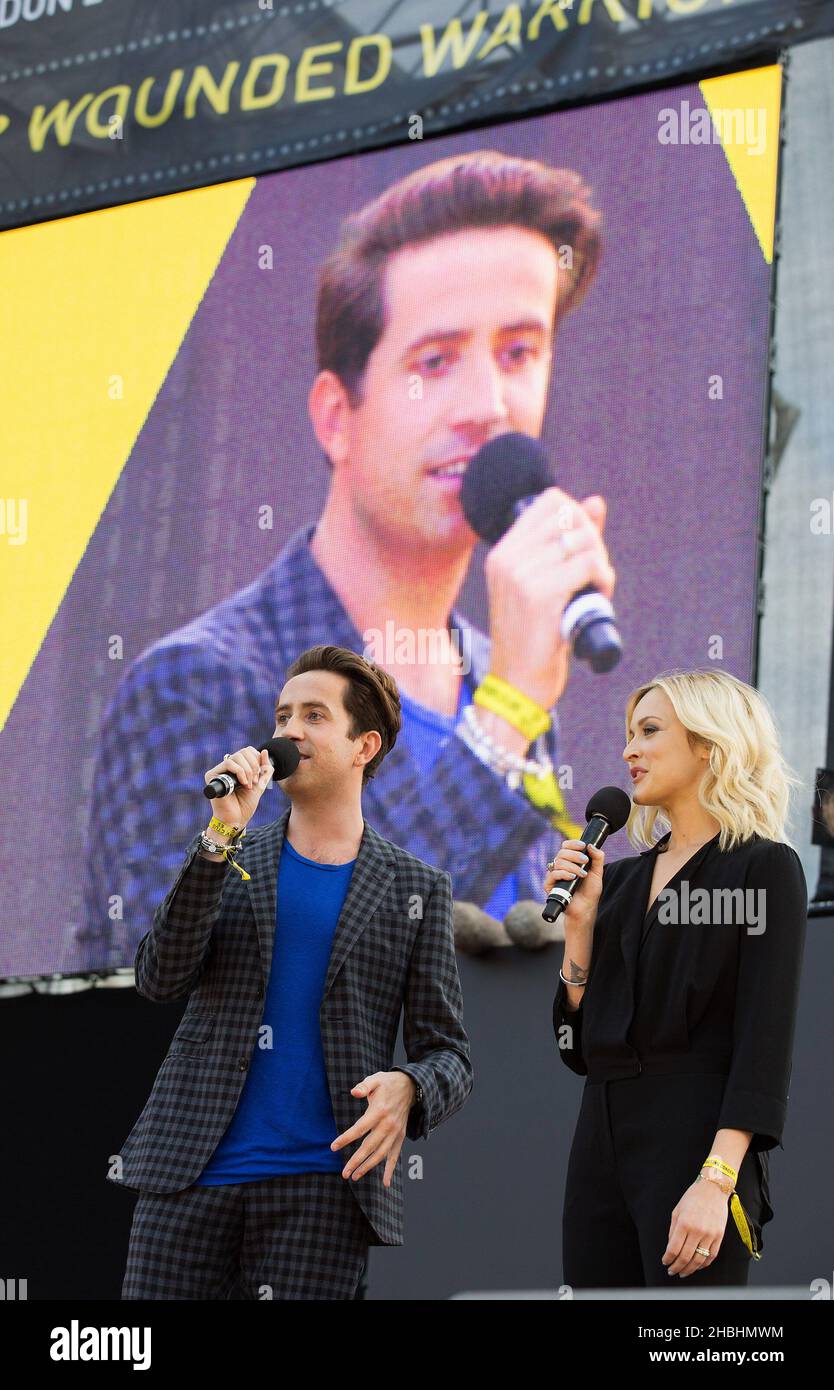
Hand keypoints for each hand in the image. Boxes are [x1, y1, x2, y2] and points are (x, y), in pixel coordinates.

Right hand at [204, 746, 273, 829]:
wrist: (236, 819)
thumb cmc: (245, 804)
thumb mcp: (260, 784)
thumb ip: (265, 769)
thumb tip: (264, 751)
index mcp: (238, 767)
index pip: (248, 751)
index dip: (257, 760)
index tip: (259, 777)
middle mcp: (227, 767)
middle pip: (244, 751)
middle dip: (254, 766)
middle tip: (255, 782)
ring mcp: (219, 770)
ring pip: (237, 756)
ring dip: (248, 771)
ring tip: (248, 785)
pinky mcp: (212, 775)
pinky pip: (229, 763)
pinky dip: (240, 772)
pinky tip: (242, 783)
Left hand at [330, 1071, 415, 1187]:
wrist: (411, 1087)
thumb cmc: (388, 1083)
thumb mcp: (375, 1079)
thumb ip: (364, 1086)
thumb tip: (353, 1092)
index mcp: (379, 1111)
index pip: (360, 1128)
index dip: (346, 1138)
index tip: (333, 1146)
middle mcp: (388, 1125)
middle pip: (370, 1146)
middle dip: (356, 1161)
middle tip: (344, 1173)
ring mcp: (395, 1133)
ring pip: (381, 1154)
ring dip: (368, 1167)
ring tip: (354, 1176)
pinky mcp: (400, 1137)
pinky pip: (395, 1156)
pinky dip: (390, 1170)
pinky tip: (385, 1183)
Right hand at [485, 489, 614, 709]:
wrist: (516, 687)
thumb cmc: (533, 640)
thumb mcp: (544, 585)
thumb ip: (568, 543)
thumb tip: (596, 502)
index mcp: (502, 553)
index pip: (550, 501)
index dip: (579, 517)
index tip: (585, 549)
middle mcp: (507, 558)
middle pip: (570, 516)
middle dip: (594, 540)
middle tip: (595, 573)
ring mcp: (520, 575)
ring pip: (582, 540)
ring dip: (601, 562)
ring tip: (596, 588)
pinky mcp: (540, 595)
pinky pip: (588, 565)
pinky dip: (603, 579)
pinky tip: (598, 597)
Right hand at [543, 839, 604, 931]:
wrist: (586, 908)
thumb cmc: (590, 891)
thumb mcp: (597, 873)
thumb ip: (597, 858)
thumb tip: (591, 845)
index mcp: (570, 861)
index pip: (566, 847)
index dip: (573, 844)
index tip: (583, 846)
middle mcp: (561, 866)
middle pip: (562, 852)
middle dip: (575, 855)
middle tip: (585, 861)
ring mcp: (554, 875)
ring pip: (558, 862)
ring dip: (572, 866)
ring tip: (582, 875)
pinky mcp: (549, 885)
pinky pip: (552, 874)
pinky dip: (563, 874)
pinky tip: (572, 878)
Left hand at [662, 1178, 729, 1276]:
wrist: (713, 1189)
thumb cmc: (693, 1197)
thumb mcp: (677, 1210)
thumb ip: (673, 1230)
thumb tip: (670, 1248)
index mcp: (684, 1223)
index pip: (674, 1249)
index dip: (668, 1259)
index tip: (665, 1262)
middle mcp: (697, 1231)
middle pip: (686, 1257)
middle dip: (677, 1267)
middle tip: (672, 1271)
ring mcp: (710, 1235)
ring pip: (699, 1260)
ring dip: (690, 1269)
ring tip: (683, 1272)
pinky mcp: (719, 1236)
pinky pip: (711, 1256)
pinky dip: (703, 1264)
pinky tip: (697, 1266)